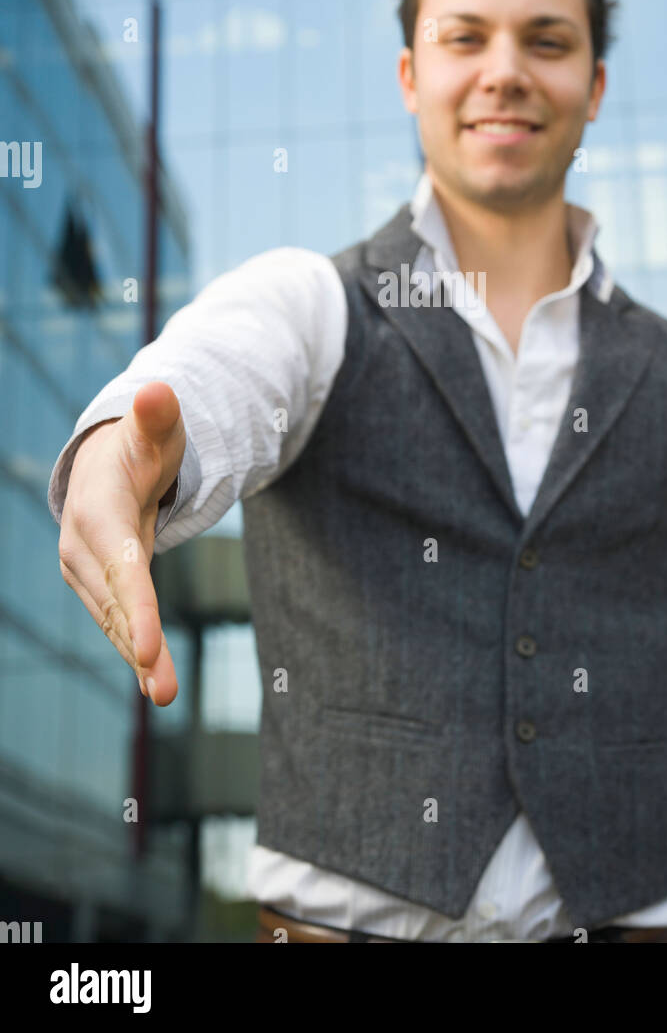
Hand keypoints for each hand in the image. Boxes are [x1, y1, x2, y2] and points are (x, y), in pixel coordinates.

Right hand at [58, 381, 185, 704]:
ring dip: (138, 658)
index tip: (148, 646)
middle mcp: (84, 547)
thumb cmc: (141, 443)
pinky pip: (118, 622)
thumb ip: (158, 416)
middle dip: (139, 644)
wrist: (108, 461)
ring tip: (164, 695)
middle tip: (163, 689)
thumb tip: (159, 390)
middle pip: (117, 602)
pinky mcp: (100, 587)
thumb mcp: (156, 429)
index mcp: (99, 511)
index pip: (120, 564)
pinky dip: (135, 653)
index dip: (134, 604)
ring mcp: (87, 572)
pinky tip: (153, 684)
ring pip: (116, 619)